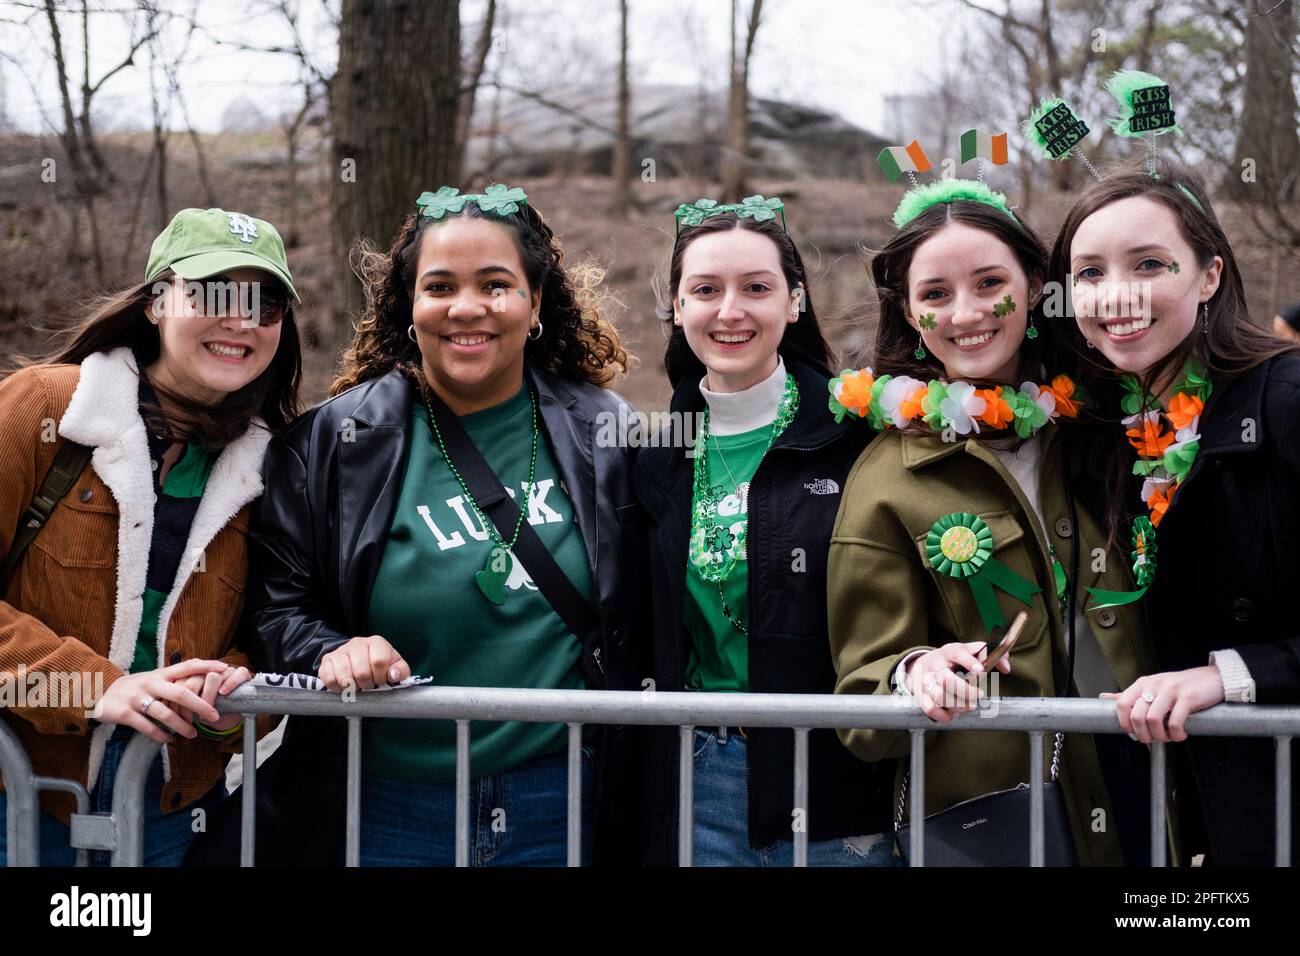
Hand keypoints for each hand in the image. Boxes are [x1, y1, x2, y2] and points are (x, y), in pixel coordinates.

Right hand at [90, 659, 228, 743]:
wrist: (98, 691)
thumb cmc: (134, 687)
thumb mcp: (154, 678)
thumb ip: (174, 679)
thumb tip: (204, 678)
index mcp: (160, 674)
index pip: (187, 666)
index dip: (206, 666)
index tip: (225, 668)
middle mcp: (151, 684)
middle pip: (180, 693)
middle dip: (200, 705)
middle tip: (215, 716)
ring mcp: (137, 698)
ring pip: (165, 713)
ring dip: (182, 726)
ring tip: (193, 734)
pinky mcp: (125, 713)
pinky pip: (147, 727)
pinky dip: (160, 735)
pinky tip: (169, 740)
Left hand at [176, 665, 251, 730]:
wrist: (225, 715)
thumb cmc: (204, 713)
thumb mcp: (188, 709)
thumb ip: (178, 705)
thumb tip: (163, 711)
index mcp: (191, 674)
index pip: (180, 681)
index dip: (175, 699)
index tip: (172, 716)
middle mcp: (208, 670)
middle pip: (194, 680)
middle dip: (189, 703)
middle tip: (188, 720)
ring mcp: (225, 671)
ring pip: (213, 677)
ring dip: (207, 697)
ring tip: (205, 713)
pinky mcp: (241, 673)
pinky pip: (237, 674)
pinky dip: (230, 683)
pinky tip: (223, 693)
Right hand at [317, 635, 409, 692]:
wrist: (355, 658)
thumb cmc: (378, 665)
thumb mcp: (394, 665)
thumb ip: (400, 670)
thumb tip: (394, 675)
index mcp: (376, 643)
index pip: (379, 661)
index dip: (381, 676)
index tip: (380, 680)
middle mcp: (357, 643)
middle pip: (362, 672)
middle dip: (367, 684)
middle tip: (368, 684)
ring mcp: (340, 651)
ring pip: (345, 677)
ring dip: (352, 687)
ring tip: (357, 685)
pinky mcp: (327, 660)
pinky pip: (329, 679)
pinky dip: (337, 687)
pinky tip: (344, 685)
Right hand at [904, 641, 1012, 723]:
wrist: (926, 662)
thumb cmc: (955, 659)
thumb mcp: (971, 651)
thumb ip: (992, 656)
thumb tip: (1006, 668)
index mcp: (949, 652)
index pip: (957, 653)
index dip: (969, 662)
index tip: (981, 671)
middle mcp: (935, 665)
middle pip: (947, 679)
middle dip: (966, 692)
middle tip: (979, 695)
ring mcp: (926, 681)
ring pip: (938, 696)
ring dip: (957, 705)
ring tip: (969, 706)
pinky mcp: (921, 695)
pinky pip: (929, 708)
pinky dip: (944, 715)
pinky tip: (954, 713)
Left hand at [1102, 666, 1224, 742]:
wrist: (1212, 679)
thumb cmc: (1180, 686)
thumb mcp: (1151, 687)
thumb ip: (1130, 695)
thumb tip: (1104, 697)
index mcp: (1142, 683)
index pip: (1122, 705)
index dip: (1124, 724)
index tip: (1133, 733)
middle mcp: (1154, 685)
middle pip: (1137, 716)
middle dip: (1142, 734)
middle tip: (1152, 739)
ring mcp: (1171, 690)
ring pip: (1153, 720)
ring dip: (1159, 736)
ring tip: (1167, 738)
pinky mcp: (1188, 698)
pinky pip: (1176, 722)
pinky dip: (1176, 734)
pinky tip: (1181, 735)